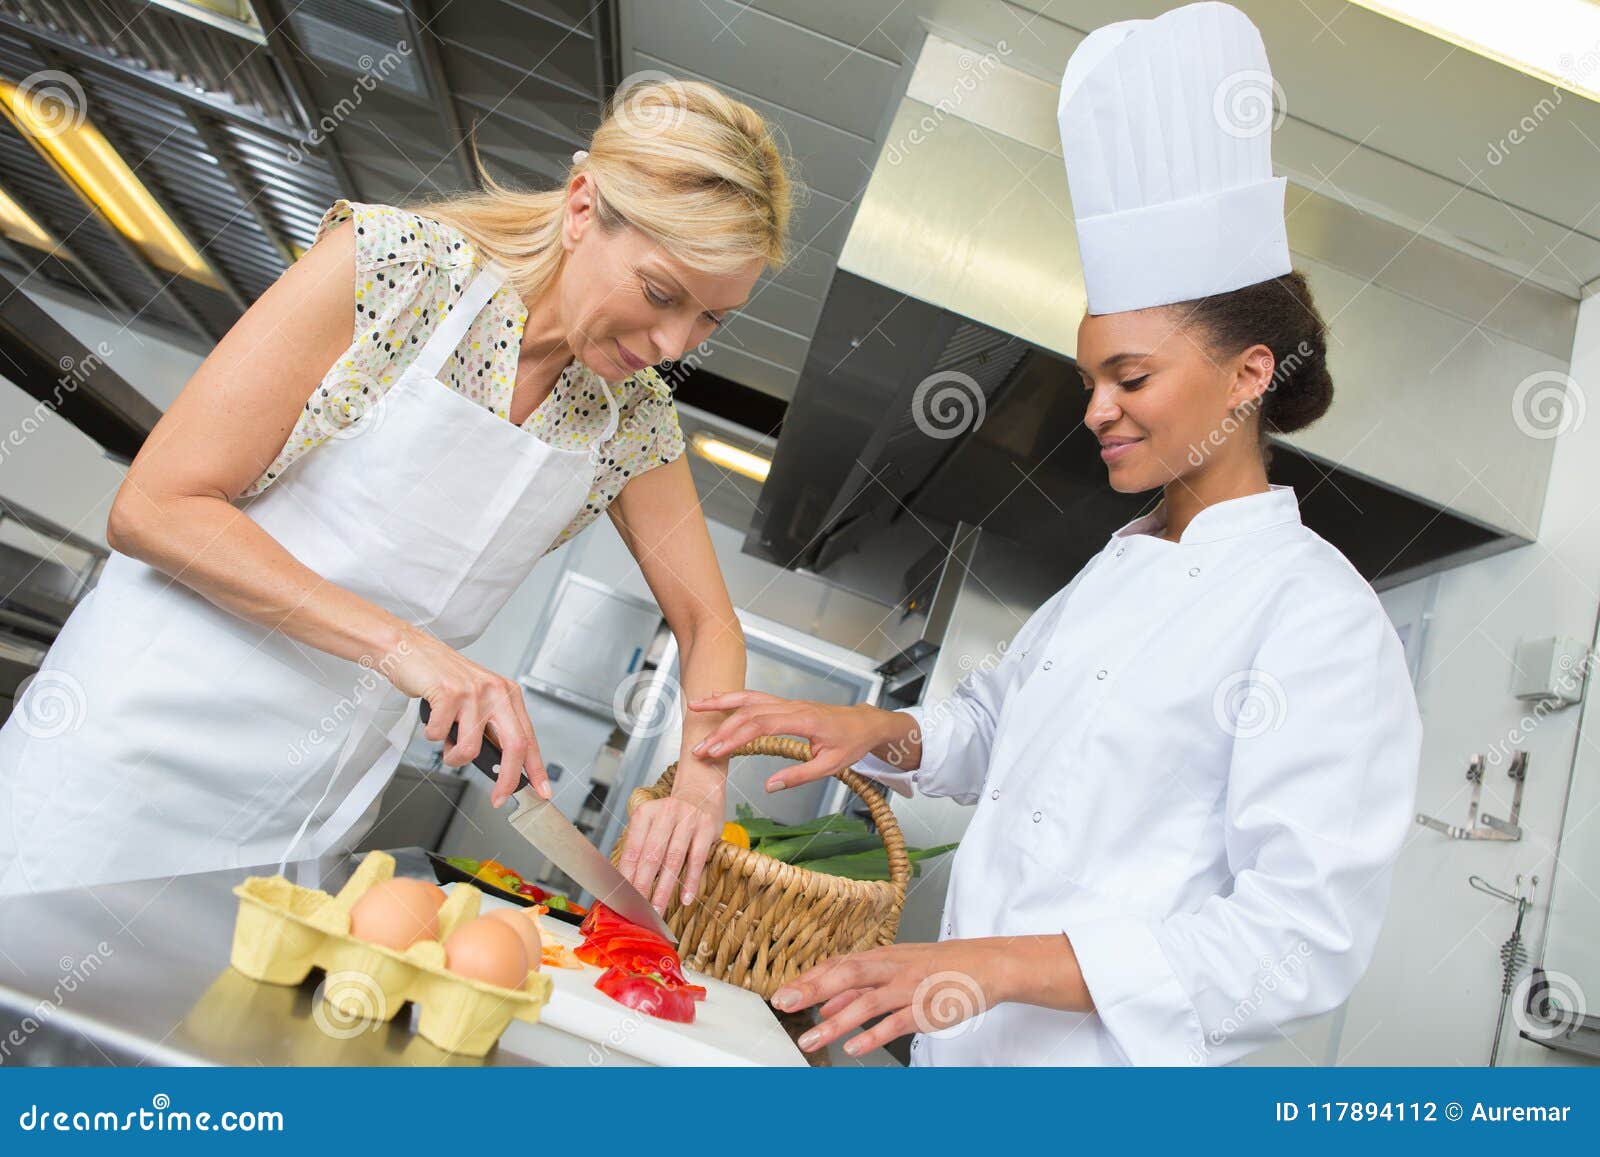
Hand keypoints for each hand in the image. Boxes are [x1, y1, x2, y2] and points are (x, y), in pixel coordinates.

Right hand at [385, 626, 548, 806]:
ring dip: (453, 755)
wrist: (410, 650)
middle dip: (507, 780)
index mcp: (508, 695)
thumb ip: (491, 728)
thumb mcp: (478, 700)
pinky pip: (439, 735)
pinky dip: (431, 735)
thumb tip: (501, 766)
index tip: (541, 790)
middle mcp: (496, 691)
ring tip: (446, 740)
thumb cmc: (442, 678)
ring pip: (470, 748)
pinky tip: (432, 718)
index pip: (529, 737)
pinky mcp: (448, 692)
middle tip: (499, 798)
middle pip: (514, 746)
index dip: (536, 768)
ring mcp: (473, 691)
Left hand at [617, 757, 725, 910]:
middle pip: (651, 856)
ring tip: (658, 909)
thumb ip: (641, 849)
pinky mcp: (707, 828)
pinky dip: (691, 882)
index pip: (632, 850)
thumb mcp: (652, 824)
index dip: (626, 877)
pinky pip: (697, 859)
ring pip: (673, 860)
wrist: (702, 791)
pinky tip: (686, 899)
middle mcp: (665, 814)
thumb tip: (627, 885)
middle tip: (638, 910)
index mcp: (645, 814)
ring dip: (664, 889)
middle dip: (643, 886)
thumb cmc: (672, 817)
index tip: (622, 899)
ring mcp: (688, 819)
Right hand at [687, 691, 906, 791]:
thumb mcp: (831, 766)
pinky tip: (717, 700)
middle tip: (700, 749)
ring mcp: (787, 702)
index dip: (736, 737)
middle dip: (722, 730)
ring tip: (695, 707)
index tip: (716, 751)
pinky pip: (755, 698)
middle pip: (749, 712)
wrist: (865, 722)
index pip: (761, 724)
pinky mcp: (784, 704)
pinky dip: (734, 698)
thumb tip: (769, 787)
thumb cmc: (850, 743)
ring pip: (749, 699)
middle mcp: (791, 706)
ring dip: (721, 704)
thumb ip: (799, 776)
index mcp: (803, 720)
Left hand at [771, 940, 1009, 1056]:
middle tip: (784, 1004)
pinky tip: (854, 1048)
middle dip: (812, 990)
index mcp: (881, 957)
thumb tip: (827, 1004)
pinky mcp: (925, 1009)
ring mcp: (908, 988)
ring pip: (866, 1002)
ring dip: (835, 1023)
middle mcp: (891, 969)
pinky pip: (896, 1023)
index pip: (838, 964)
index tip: (782, 993)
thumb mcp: (896, 968)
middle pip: (846, 975)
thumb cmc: (936, 966)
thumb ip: (861, 987)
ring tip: (811, 1040)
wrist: (984, 964)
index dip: (809, 978)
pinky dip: (873, 1036)